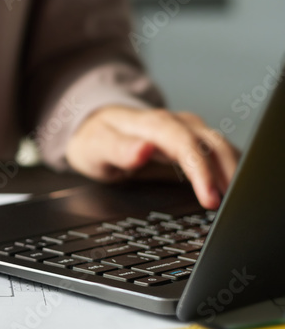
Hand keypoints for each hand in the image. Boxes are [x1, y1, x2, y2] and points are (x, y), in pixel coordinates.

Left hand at [65, 106, 239, 209]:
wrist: (93, 125)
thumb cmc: (95, 139)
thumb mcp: (95, 146)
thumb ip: (118, 149)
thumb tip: (143, 150)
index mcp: (150, 124)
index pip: (184, 143)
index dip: (201, 170)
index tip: (209, 196)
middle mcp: (173, 123)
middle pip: (211, 143)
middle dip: (225, 173)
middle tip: (227, 205)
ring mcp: (185, 129)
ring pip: (219, 145)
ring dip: (232, 171)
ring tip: (235, 200)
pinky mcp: (191, 139)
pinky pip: (216, 150)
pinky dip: (228, 167)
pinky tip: (231, 187)